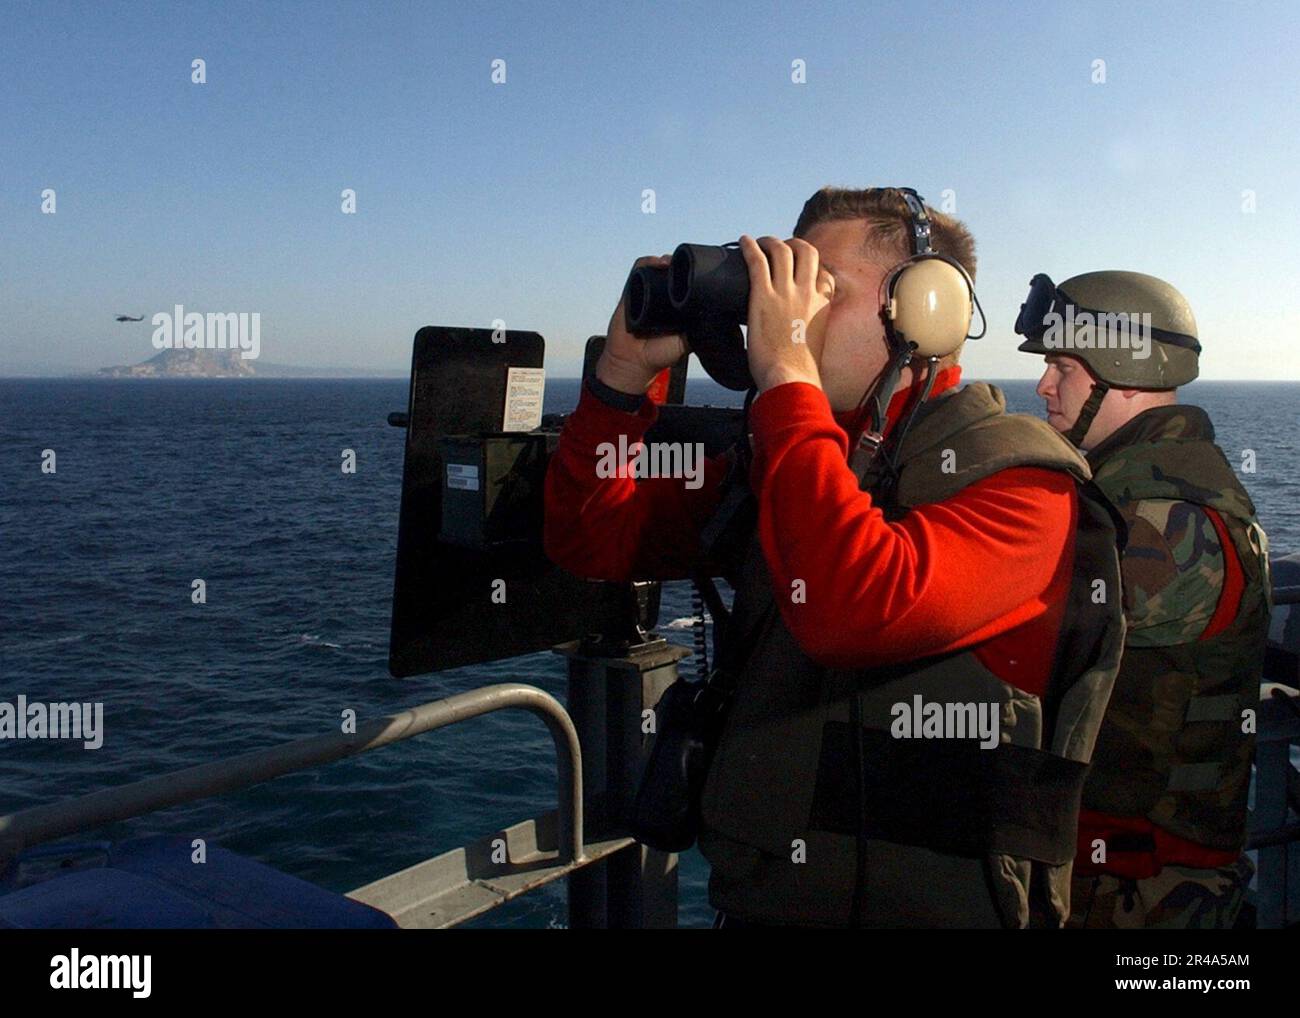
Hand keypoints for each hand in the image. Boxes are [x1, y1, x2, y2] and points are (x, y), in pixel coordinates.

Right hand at [596, 255, 689, 394]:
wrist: (633, 362)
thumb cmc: (660, 354)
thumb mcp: (688, 343)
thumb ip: (701, 331)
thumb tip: (718, 316)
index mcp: (676, 306)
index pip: (685, 283)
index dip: (693, 274)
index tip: (702, 270)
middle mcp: (661, 297)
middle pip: (671, 272)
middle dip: (680, 265)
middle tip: (688, 265)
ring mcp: (645, 292)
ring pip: (656, 268)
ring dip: (666, 261)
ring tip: (673, 262)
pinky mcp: (631, 290)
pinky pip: (639, 270)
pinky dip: (648, 263)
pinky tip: (658, 263)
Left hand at [739, 235, 832, 392]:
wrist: (791, 378)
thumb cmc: (800, 371)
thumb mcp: (816, 345)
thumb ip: (811, 332)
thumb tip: (799, 337)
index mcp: (823, 305)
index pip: (824, 274)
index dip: (812, 266)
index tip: (801, 267)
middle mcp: (808, 292)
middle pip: (807, 252)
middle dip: (793, 244)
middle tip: (780, 248)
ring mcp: (786, 292)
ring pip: (782, 250)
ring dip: (770, 241)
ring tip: (760, 242)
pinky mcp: (763, 296)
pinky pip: (757, 261)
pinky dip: (750, 247)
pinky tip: (743, 241)